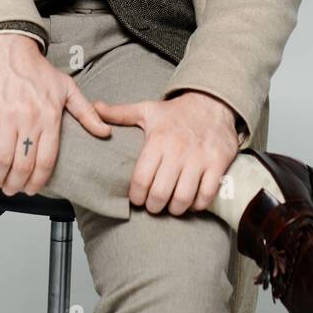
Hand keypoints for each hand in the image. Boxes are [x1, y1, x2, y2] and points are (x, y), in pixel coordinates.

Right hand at [0, 32, 110, 196]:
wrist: (9, 45)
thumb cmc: (36, 68)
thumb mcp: (67, 88)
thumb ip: (86, 113)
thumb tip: (105, 132)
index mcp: (50, 117)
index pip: (47, 160)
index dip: (38, 181)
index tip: (32, 190)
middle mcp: (30, 118)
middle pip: (23, 164)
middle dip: (16, 184)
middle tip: (11, 190)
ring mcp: (7, 114)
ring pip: (2, 158)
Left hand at [92, 90, 240, 214]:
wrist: (212, 103)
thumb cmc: (175, 112)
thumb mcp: (146, 110)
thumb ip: (119, 113)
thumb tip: (95, 108)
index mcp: (158, 140)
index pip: (141, 179)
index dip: (136, 196)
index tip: (136, 199)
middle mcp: (178, 150)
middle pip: (161, 193)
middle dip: (154, 206)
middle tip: (153, 205)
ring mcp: (200, 158)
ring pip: (184, 198)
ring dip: (175, 209)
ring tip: (170, 206)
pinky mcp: (218, 163)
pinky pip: (207, 195)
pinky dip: (198, 204)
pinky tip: (192, 201)